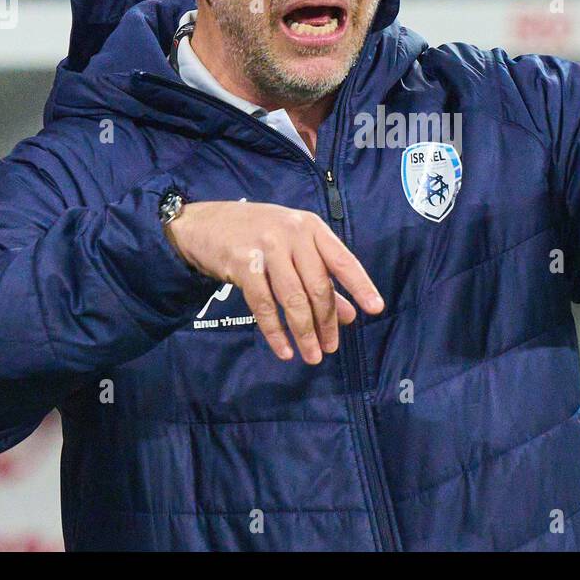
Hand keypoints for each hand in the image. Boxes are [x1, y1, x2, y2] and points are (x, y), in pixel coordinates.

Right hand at [164, 201, 383, 363]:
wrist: (204, 224)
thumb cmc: (256, 235)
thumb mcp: (293, 248)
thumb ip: (321, 278)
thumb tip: (348, 315)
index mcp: (311, 227)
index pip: (343, 259)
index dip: (360, 285)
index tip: (375, 309)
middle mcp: (292, 233)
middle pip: (318, 285)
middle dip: (327, 321)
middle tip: (331, 348)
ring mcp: (267, 247)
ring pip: (293, 298)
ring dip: (305, 332)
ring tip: (313, 355)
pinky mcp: (243, 264)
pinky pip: (264, 306)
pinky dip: (276, 332)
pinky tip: (284, 350)